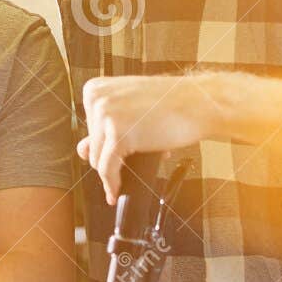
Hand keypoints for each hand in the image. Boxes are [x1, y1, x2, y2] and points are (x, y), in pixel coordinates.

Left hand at [79, 74, 229, 203]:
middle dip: (114, 153)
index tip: (123, 144)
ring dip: (113, 171)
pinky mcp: (118, 135)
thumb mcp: (130, 109)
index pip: (89, 128)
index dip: (107, 140)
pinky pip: (107, 169)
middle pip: (92, 144)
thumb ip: (103, 128)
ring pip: (97, 159)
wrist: (199, 103)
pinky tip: (115, 193)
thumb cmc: (170, 105)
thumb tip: (82, 150)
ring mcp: (105, 115)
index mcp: (95, 88)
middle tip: (138, 152)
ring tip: (130, 174)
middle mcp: (96, 99)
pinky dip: (110, 184)